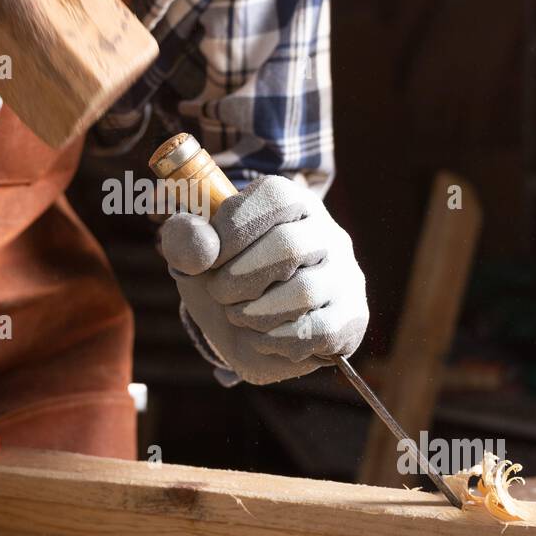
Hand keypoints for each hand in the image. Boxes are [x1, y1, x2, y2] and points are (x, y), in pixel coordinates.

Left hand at [160, 175, 368, 385]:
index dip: (232, 227)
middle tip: (220, 293)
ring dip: (254, 312)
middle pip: (289, 246)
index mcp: (293, 203)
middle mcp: (328, 234)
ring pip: (304, 292)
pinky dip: (274, 340)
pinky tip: (261, 337)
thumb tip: (198, 245)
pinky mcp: (350, 319)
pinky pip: (315, 331)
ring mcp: (345, 277)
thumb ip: (185, 239)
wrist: (250, 330)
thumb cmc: (226, 279)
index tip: (207, 258)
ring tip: (239, 315)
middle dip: (239, 277)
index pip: (275, 195)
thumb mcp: (197, 255)